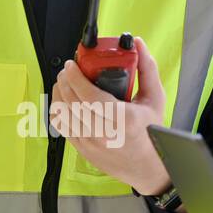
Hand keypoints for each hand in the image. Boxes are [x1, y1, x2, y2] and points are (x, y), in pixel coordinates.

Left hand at [49, 36, 170, 194]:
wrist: (148, 168)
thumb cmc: (151, 133)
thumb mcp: (155, 99)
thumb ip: (146, 69)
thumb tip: (137, 44)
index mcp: (123, 120)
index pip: (89, 96)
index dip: (75, 77)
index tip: (71, 65)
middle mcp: (104, 133)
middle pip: (72, 102)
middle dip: (64, 81)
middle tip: (67, 70)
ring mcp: (90, 143)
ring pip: (62, 114)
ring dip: (59, 94)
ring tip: (64, 82)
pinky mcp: (81, 149)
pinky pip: (61, 126)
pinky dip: (58, 110)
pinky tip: (62, 100)